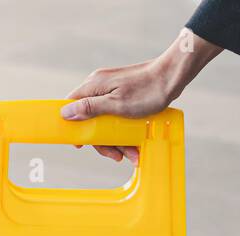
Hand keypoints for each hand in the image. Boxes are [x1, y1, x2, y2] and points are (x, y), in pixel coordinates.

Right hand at [62, 29, 221, 163]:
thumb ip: (90, 108)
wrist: (173, 75)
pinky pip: (116, 117)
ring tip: (132, 154)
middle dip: (103, 141)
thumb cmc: (148, 90)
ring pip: (105, 121)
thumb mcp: (116, 105)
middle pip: (90, 119)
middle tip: (116, 156)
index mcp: (93, 86)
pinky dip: (124, 131)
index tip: (81, 144)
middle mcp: (99, 87)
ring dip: (117, 140)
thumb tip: (65, 113)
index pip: (71, 107)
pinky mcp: (123, 94)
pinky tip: (134, 143)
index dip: (73, 127)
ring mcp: (111, 90)